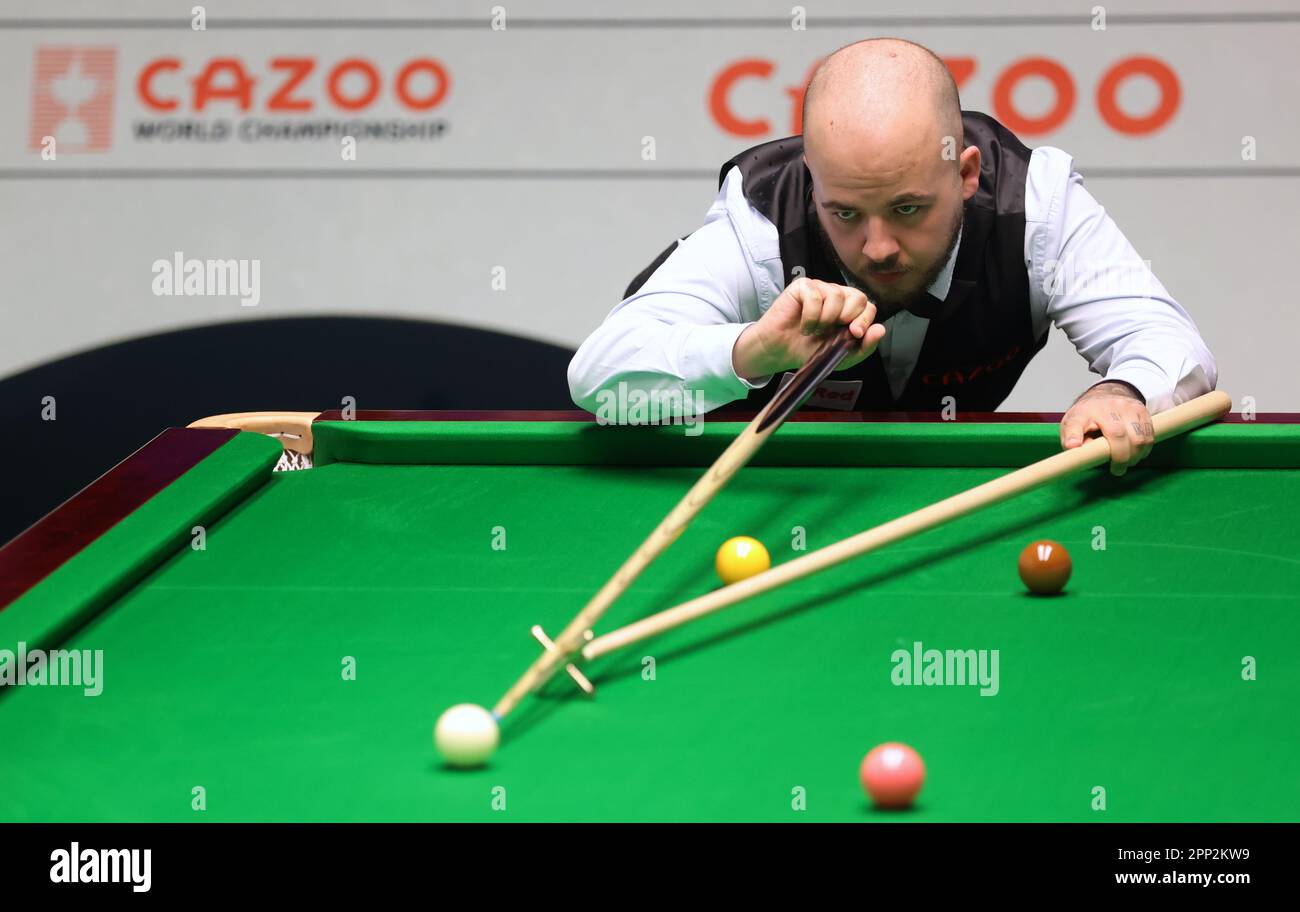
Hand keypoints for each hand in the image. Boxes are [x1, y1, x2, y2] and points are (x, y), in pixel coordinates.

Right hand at [732, 278, 886, 380]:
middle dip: (849, 316)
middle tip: (833, 331)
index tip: (855, 333)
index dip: (865, 318)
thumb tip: (880, 329)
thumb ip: (864, 347)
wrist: (780, 352)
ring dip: (826, 319)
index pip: (868, 306)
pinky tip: (803, 326)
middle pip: (857, 296)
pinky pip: (814, 296)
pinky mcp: (802, 286)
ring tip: (814, 331)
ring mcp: (820, 289)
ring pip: (836, 295)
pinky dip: (810, 316)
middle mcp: (837, 296)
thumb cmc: (809, 351)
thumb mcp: (842, 357)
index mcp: (849, 310)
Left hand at [1060, 381, 1153, 476]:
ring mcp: (1126, 407)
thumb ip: (1072, 439)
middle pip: (1117, 434)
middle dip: (1120, 458)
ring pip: (1138, 437)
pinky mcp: (1142, 410)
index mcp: (1082, 413)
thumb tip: (1077, 449)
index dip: (1073, 435)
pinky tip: (1137, 452)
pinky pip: (1149, 434)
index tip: (1073, 445)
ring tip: (1128, 461)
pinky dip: (1145, 448)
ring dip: (1135, 455)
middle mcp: (1105, 407)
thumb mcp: (1072, 426)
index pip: (1075, 423)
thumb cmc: (1088, 415)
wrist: (1105, 395)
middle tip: (1117, 469)